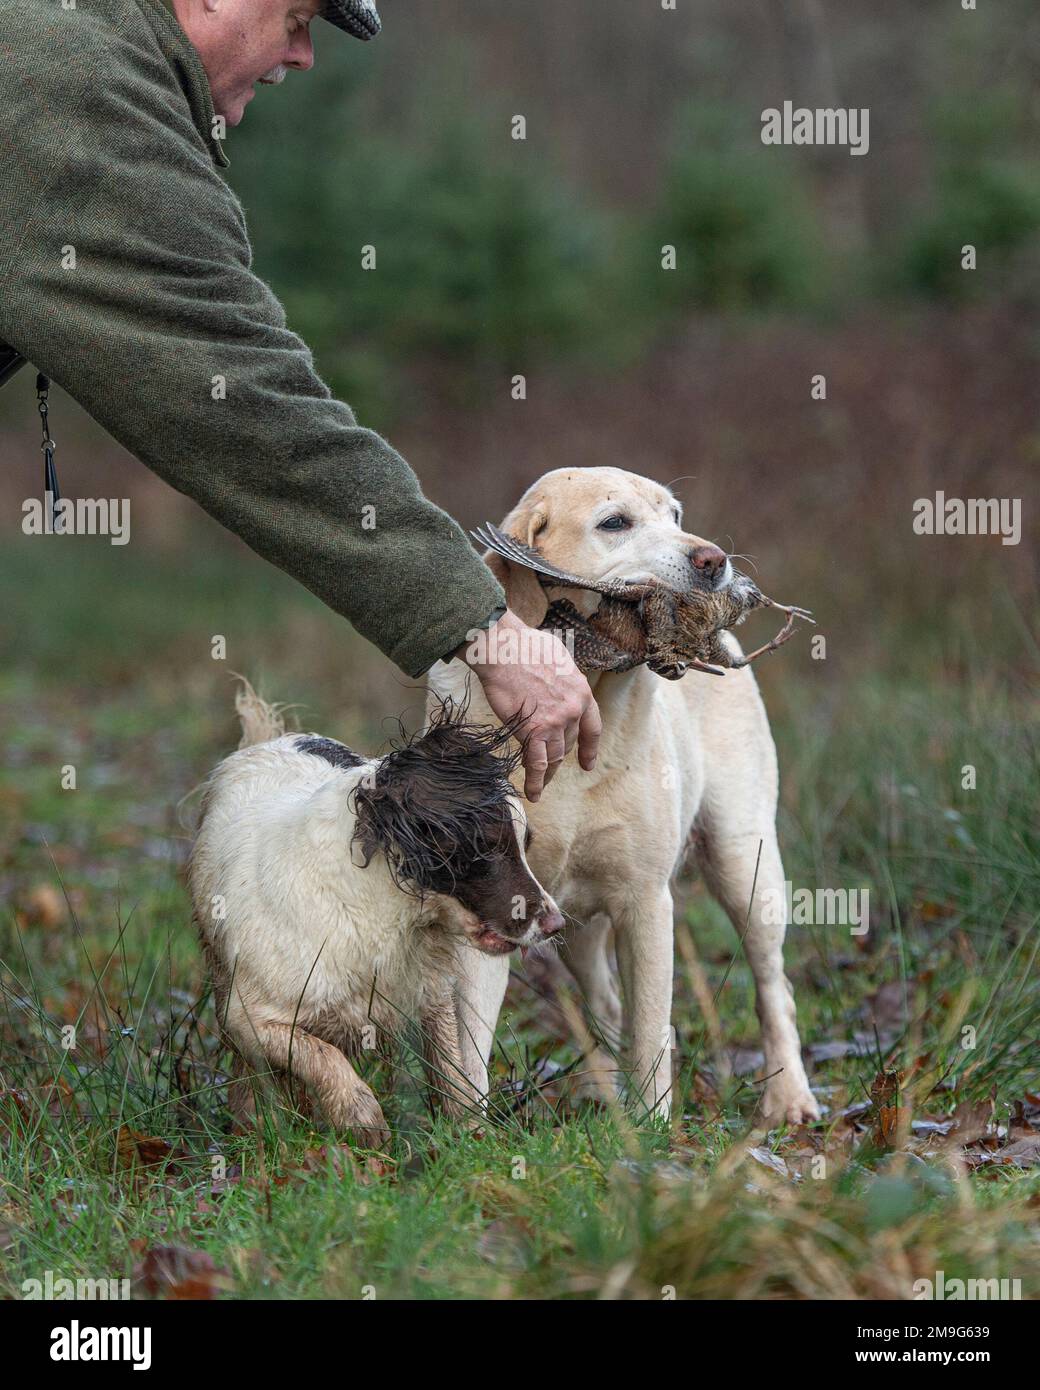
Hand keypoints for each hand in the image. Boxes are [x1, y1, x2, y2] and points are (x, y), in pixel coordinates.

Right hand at [453, 609, 600, 800]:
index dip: (589, 748)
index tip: (587, 763)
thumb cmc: (525, 646)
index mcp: (581, 692)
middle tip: (547, 763)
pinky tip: (534, 793)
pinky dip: (536, 781)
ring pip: (555, 756)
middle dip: (558, 754)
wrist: (504, 649)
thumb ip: (563, 674)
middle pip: (568, 743)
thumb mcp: (558, 656)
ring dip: (548, 773)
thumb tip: (559, 677)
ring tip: (541, 785)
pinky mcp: (532, 731)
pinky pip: (537, 763)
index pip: (592, 728)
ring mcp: (554, 722)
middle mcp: (572, 710)